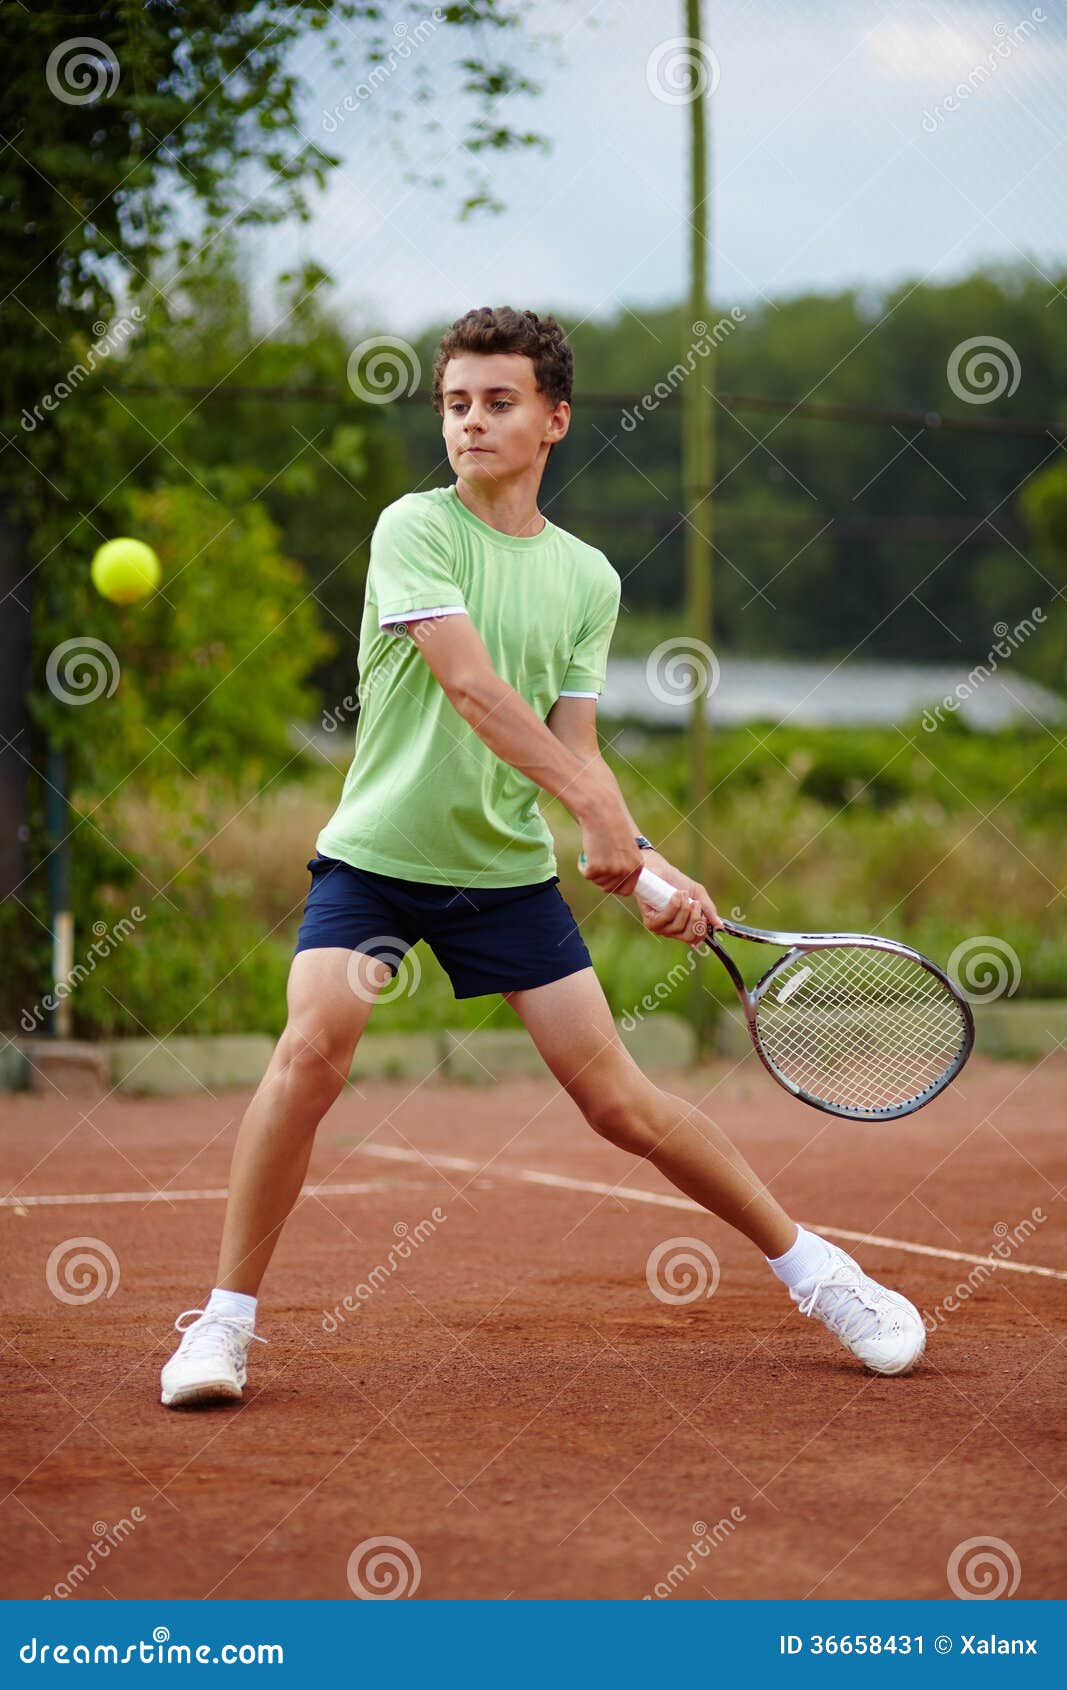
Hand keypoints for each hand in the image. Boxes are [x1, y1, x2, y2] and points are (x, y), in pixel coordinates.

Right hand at [576, 778, 642, 895]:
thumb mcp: (625, 848)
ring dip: (592, 870)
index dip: (615, 886)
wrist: (602, 812)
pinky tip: (587, 851)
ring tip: (594, 852)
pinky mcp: (597, 868)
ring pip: (597, 882)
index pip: (627, 890)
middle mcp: (627, 871)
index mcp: (638, 866)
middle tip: (597, 861)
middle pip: (609, 888)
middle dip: (600, 878)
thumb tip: (617, 881)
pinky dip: (583, 866)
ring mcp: (612, 870)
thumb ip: (625, 865)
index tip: (607, 878)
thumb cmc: (612, 827)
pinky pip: (586, 874)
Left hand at [635, 851, 721, 948]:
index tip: (704, 916)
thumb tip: (719, 925)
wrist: (660, 870)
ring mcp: (661, 928)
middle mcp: (673, 931)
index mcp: (685, 927)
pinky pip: (665, 919)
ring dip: (684, 908)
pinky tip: (676, 895)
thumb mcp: (698, 895)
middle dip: (695, 919)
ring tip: (683, 893)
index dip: (702, 930)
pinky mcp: (651, 921)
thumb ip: (709, 910)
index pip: (696, 939)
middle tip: (695, 903)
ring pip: (678, 927)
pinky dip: (674, 906)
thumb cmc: (678, 883)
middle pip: (688, 936)